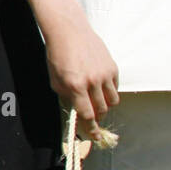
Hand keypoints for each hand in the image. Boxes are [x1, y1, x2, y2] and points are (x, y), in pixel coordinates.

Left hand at [43, 19, 119, 142]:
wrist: (69, 32)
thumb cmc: (57, 56)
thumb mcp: (55, 80)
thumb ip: (66, 97)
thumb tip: (76, 113)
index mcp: (75, 85)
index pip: (86, 114)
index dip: (90, 128)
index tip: (93, 136)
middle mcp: (92, 81)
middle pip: (101, 110)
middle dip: (97, 118)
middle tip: (93, 119)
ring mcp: (104, 74)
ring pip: (112, 101)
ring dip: (105, 106)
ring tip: (96, 103)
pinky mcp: (113, 67)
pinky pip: (115, 88)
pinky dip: (109, 92)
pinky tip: (100, 88)